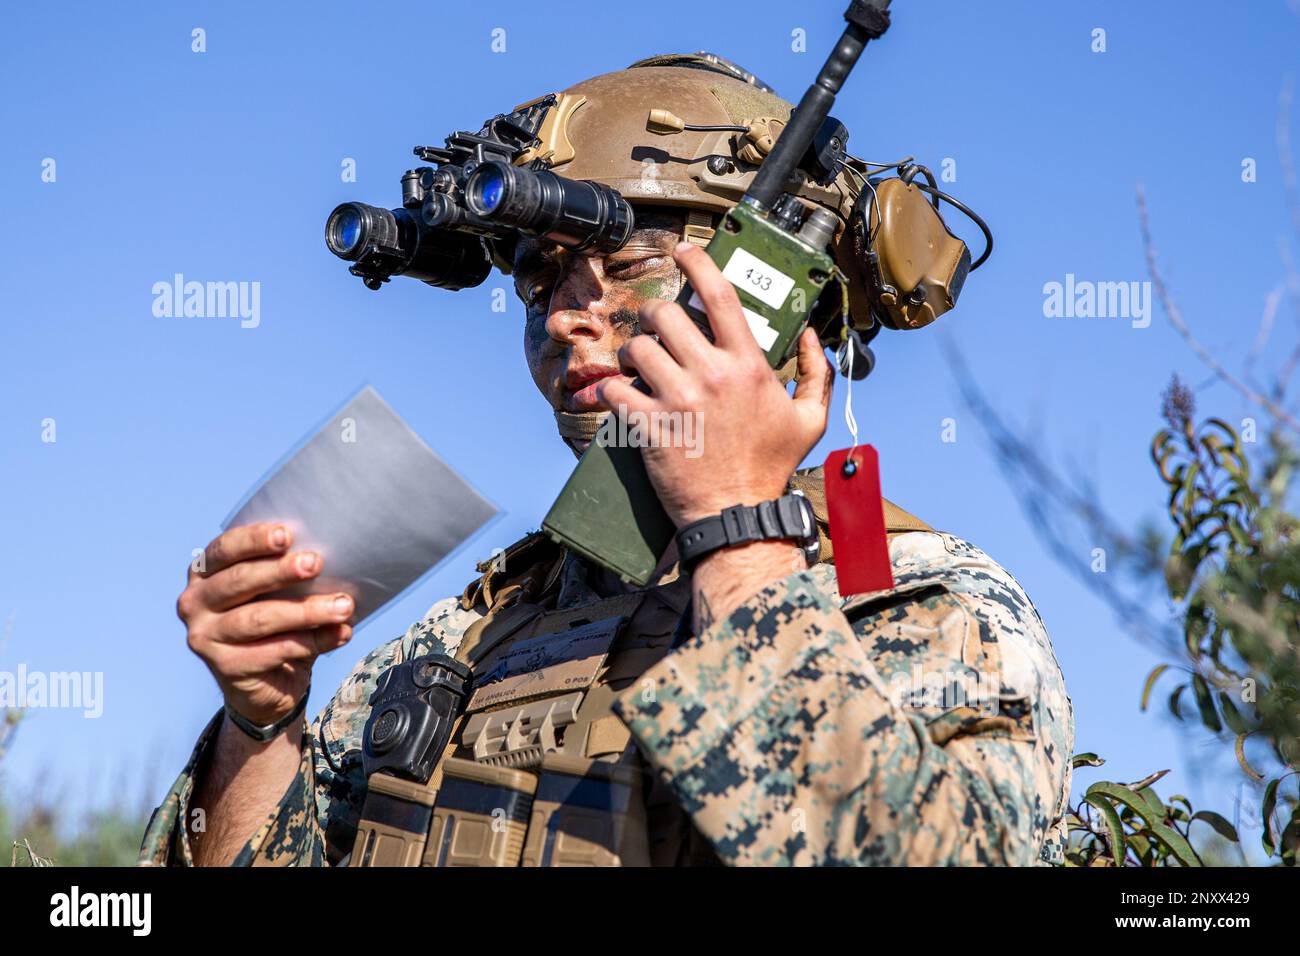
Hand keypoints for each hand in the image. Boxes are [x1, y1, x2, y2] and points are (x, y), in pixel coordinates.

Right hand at [177, 522, 354, 727]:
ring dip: (305, 611)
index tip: (286, 535)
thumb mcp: (278, 593)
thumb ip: (292, 575)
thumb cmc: (277, 623)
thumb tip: (338, 560)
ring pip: (258, 619)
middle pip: (239, 581)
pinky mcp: (223, 668)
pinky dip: (311, 642)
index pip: (224, 549)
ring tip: (343, 606)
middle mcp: (195, 602)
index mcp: (205, 572)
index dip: (253, 540)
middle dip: (280, 571)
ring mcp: (204, 637)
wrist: (268, 684)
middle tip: (315, 563)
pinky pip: (272, 651)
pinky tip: (340, 634)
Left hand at [597, 241, 833, 527]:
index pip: (720, 297)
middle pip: (666, 316)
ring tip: (638, 364)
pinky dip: (610, 389)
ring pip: (637, 348)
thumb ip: (815, 373)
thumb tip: (811, 337)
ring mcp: (677, 400)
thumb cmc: (771, 468)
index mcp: (748, 366)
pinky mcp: (650, 426)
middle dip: (655, 315)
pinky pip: (616, 390)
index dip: (698, 264)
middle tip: (656, 328)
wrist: (737, 514)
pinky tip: (616, 394)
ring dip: (633, 351)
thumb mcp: (810, 420)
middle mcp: (711, 375)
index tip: (683, 251)